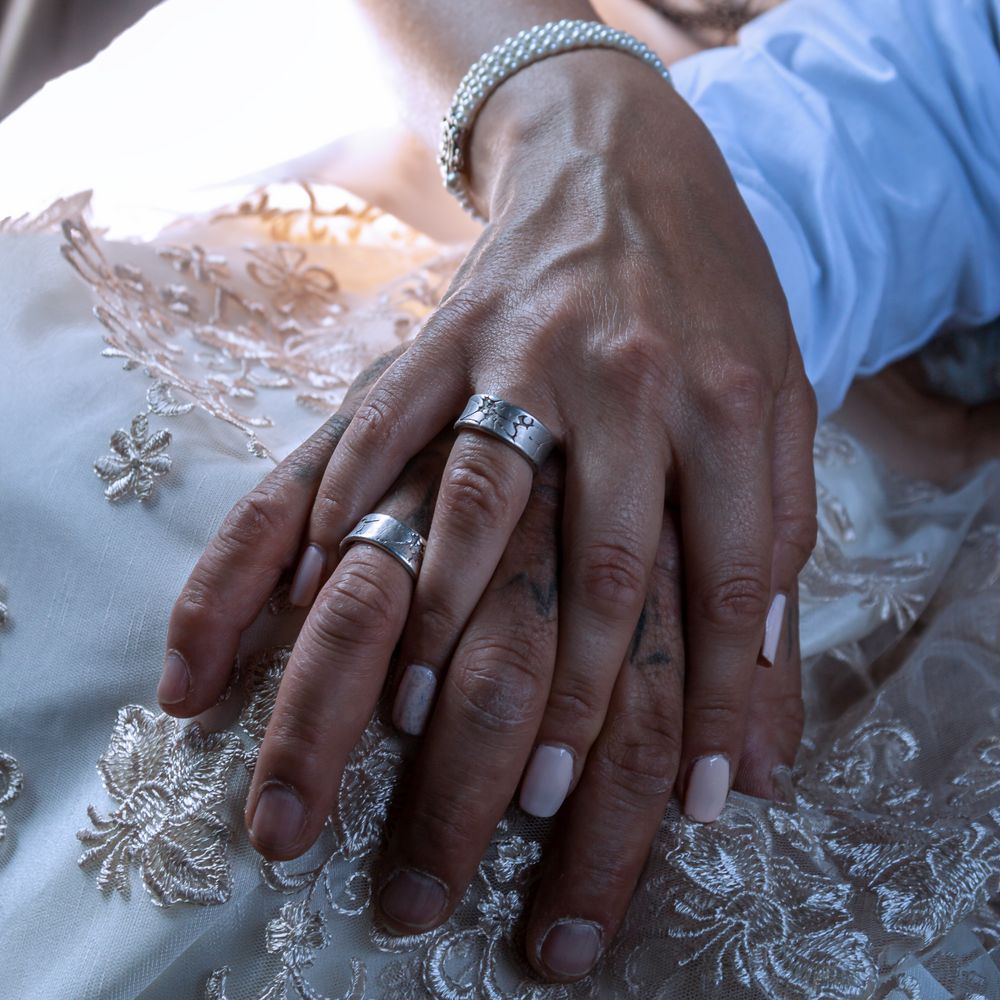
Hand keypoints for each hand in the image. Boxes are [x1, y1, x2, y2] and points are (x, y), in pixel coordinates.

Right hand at [160, 345, 805, 980]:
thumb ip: (780, 532)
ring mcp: (526, 353)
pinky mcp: (446, 334)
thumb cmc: (713, 293)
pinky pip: (386, 424)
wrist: (625, 160)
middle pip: (601, 562)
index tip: (694, 798)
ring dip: (447, 617)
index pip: (731, 577)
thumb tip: (767, 684)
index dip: (721, 696)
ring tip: (415, 720)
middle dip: (576, 695)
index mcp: (728, 401)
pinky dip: (351, 502)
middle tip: (546, 802)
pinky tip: (315, 582)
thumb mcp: (782, 394)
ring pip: (480, 502)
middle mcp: (627, 380)